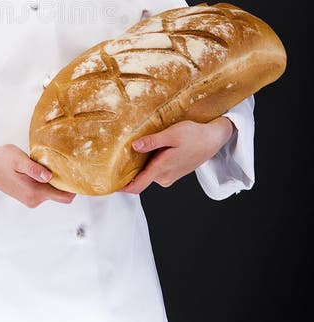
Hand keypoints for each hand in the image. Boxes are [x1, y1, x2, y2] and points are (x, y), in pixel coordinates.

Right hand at [0, 144, 76, 206]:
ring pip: (52, 191)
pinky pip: (45, 190)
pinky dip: (45, 180)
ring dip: (53, 179)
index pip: (64, 197)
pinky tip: (38, 169)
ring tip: (45, 164)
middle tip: (61, 163)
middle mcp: (35, 200)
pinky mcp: (29, 196)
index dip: (74, 187)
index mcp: (35, 192)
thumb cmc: (2, 160)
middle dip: (63, 180)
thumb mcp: (19, 159)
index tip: (77, 173)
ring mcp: (32, 199)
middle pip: (60, 193)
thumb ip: (34, 169)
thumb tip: (49, 176)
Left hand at [120, 117, 234, 194]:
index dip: (122, 187)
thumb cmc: (194, 135)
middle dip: (129, 170)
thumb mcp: (171, 134)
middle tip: (117, 155)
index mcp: (162, 169)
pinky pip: (156, 171)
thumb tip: (134, 147)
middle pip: (140, 179)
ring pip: (148, 174)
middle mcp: (164, 177)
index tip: (108, 182)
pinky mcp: (173, 172)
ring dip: (141, 164)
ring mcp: (169, 176)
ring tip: (135, 148)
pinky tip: (150, 149)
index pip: (137, 186)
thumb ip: (152, 142)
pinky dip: (150, 163)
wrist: (213, 139)